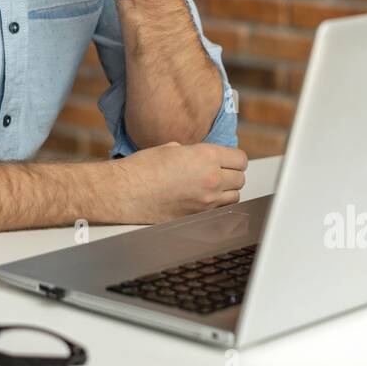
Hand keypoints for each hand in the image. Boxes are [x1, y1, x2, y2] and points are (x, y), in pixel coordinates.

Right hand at [93, 141, 248, 224]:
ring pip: (234, 197)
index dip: (233, 158)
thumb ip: (196, 153)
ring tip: (211, 185)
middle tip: (219, 171)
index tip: (227, 159)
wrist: (125, 192)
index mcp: (206, 157)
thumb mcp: (172, 148)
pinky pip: (218, 210)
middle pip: (241, 178)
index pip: (240, 159)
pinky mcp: (197, 217)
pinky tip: (201, 197)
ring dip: (227, 190)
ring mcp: (205, 202)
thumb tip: (205, 158)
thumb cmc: (142, 168)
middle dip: (232, 174)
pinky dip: (215, 204)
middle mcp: (211, 180)